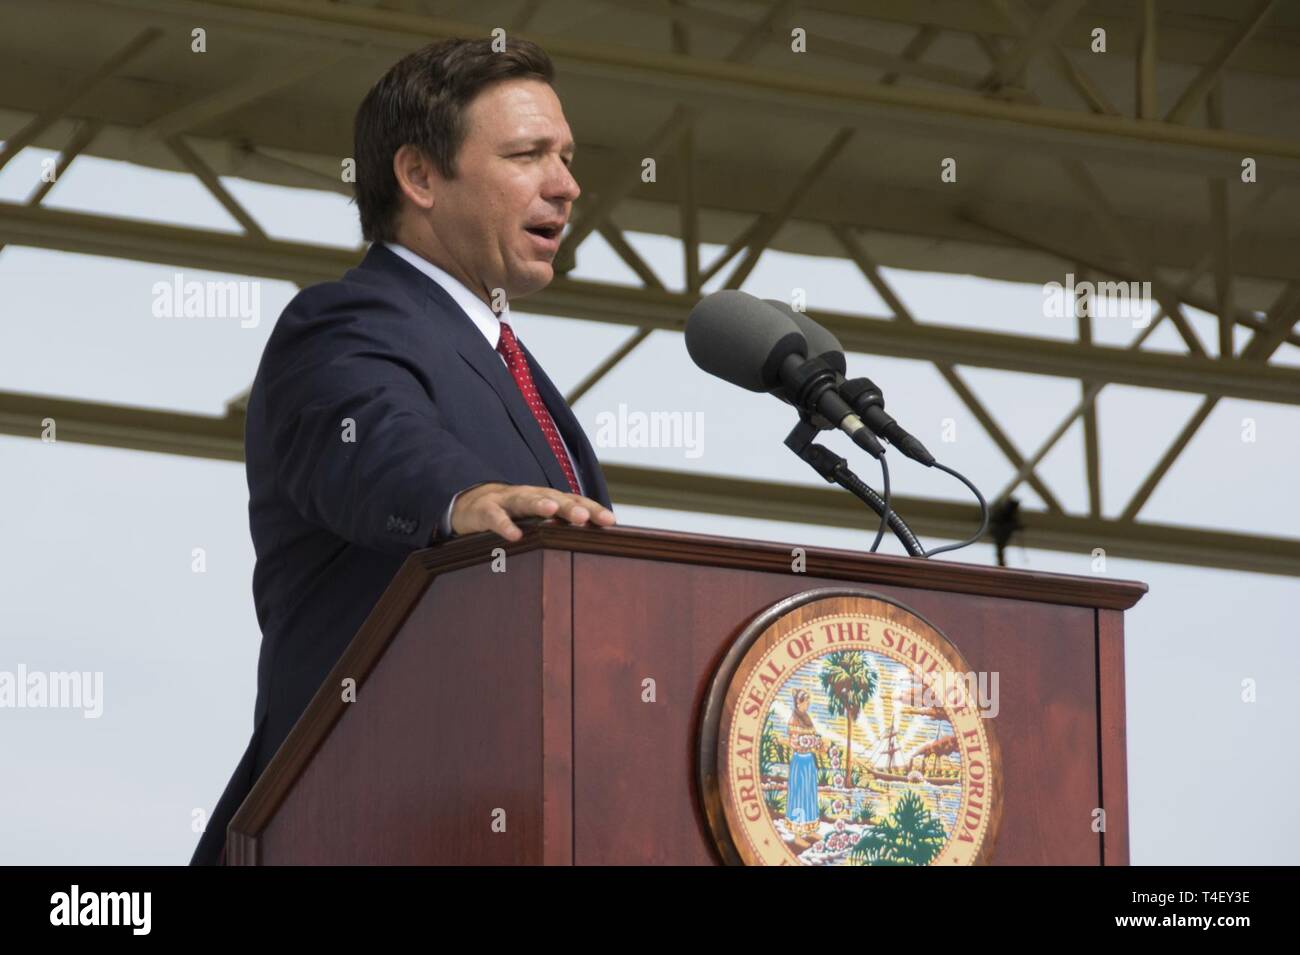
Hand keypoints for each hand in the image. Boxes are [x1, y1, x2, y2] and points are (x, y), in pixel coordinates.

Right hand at [450, 482, 616, 541]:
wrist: (471, 503)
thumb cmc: (513, 514)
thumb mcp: (538, 519)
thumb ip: (560, 528)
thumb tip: (594, 547)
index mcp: (547, 498)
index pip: (574, 501)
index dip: (592, 509)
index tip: (609, 521)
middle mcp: (531, 495)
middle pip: (553, 498)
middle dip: (569, 507)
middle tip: (584, 518)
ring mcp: (507, 500)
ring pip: (525, 500)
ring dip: (539, 504)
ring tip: (552, 511)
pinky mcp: (485, 510)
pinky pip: (496, 517)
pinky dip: (504, 525)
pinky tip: (514, 536)